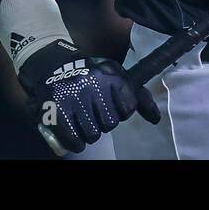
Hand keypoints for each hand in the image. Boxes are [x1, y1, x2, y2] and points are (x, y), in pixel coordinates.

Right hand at [18, 39, 160, 153]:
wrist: (52, 66)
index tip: (108, 102)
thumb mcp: (116, 77)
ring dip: (89, 132)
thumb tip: (156, 119)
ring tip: (82, 118)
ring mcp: (75, 97)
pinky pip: (75, 140)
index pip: (128, 109)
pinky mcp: (58, 110)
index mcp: (111, 74)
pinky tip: (74, 132)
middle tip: (92, 110)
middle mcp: (94, 83)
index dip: (119, 110)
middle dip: (102, 121)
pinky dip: (76, 143)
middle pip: (110, 123)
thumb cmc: (91, 76)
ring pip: (93, 134)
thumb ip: (139, 96)